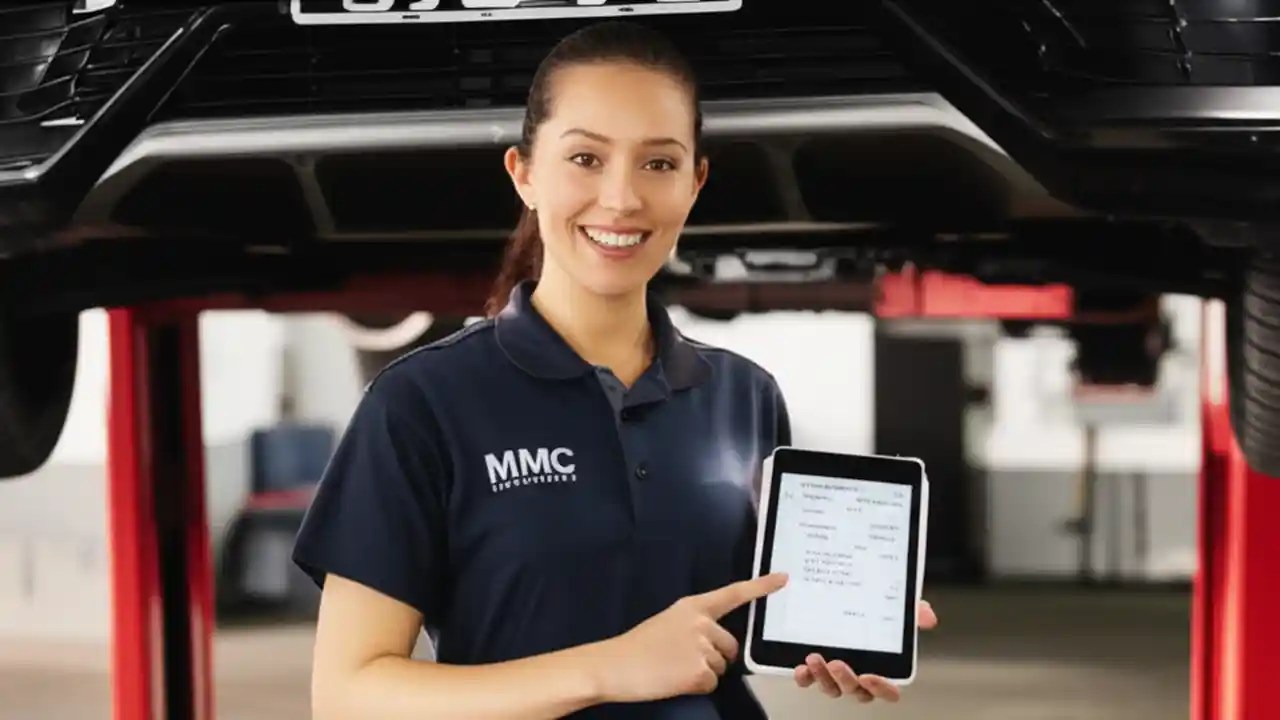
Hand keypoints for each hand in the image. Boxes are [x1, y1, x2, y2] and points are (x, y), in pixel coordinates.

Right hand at [591, 573, 789, 702]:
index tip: (783, 578)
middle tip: (682, 659)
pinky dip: (696, 686)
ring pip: (721, 667)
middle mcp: (701, 622)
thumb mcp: (668, 622)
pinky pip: (711, 684)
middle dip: (717, 657)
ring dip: (703, 672)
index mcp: (693, 606)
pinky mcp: (699, 671)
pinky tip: (674, 679)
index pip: (733, 593)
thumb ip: (694, 625)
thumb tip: (715, 643)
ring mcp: (701, 646)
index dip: (761, 586)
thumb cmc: (638, 647)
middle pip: (731, 646)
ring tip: (672, 667)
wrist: (614, 665)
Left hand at [793, 599, 938, 702]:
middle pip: (856, 691)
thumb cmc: (866, 607)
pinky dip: (804, 677)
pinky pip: (808, 681)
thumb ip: (912, 610)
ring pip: (831, 687)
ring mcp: (833, 672)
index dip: (880, 688)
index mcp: (879, 665)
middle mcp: (857, 672)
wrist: (827, 594)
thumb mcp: (891, 604)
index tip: (869, 676)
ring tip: (814, 657)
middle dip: (846, 680)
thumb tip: (928, 616)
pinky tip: (801, 667)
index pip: (887, 689)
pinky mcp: (812, 666)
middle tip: (837, 663)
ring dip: (822, 677)